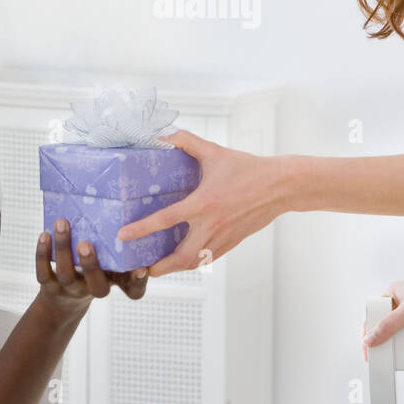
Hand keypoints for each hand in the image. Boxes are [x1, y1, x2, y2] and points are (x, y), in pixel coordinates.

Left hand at [36, 218, 149, 322]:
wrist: (64, 300)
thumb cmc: (96, 270)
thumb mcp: (111, 262)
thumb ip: (120, 246)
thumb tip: (128, 212)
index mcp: (115, 283)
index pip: (134, 291)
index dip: (138, 283)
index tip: (140, 268)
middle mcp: (94, 289)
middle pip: (97, 286)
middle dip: (91, 265)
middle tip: (85, 243)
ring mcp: (71, 289)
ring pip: (67, 275)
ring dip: (63, 249)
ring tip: (62, 223)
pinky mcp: (50, 287)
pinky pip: (44, 274)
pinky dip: (42, 254)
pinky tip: (45, 235)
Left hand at [114, 129, 288, 277]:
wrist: (280, 186)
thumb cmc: (248, 169)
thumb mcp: (214, 152)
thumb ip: (186, 142)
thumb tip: (163, 135)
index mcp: (204, 204)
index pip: (166, 220)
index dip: (142, 229)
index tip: (123, 236)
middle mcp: (211, 225)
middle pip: (180, 257)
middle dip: (159, 267)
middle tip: (142, 268)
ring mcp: (223, 237)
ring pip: (194, 262)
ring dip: (175, 268)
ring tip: (159, 268)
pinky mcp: (232, 242)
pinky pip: (208, 258)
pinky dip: (193, 262)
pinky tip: (185, 259)